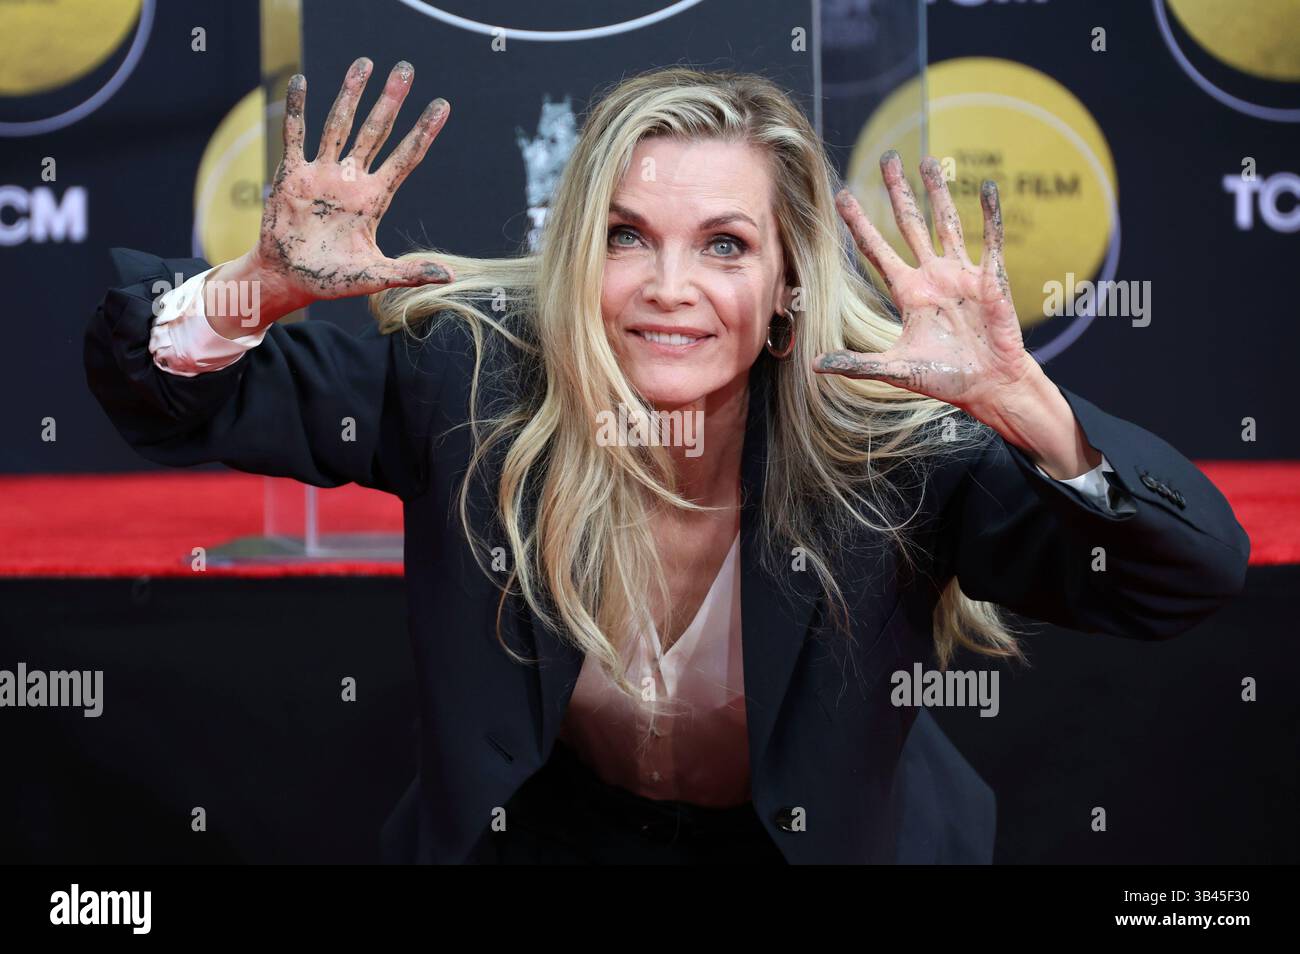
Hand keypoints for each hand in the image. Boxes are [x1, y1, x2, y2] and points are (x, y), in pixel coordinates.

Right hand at [216, 57, 455, 327]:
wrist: (288, 280)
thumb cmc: (331, 280)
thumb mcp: (375, 276)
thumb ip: (410, 272)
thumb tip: (451, 276)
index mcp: (374, 200)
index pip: (406, 158)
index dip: (424, 132)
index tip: (442, 106)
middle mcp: (351, 180)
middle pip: (376, 131)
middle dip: (391, 100)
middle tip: (406, 68)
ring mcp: (323, 174)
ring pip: (340, 125)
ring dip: (351, 94)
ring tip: (365, 63)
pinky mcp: (292, 176)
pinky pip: (295, 137)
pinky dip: (297, 110)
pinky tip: (301, 81)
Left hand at [813, 150, 1035, 420]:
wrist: (988, 386)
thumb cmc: (945, 379)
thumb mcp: (895, 369)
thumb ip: (857, 364)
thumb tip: (814, 366)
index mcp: (909, 293)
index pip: (878, 250)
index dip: (860, 224)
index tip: (844, 196)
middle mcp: (932, 276)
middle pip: (910, 224)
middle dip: (898, 192)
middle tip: (888, 158)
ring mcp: (962, 274)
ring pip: (946, 222)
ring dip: (938, 192)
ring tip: (928, 161)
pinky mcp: (991, 278)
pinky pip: (990, 240)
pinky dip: (990, 215)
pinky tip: (987, 187)